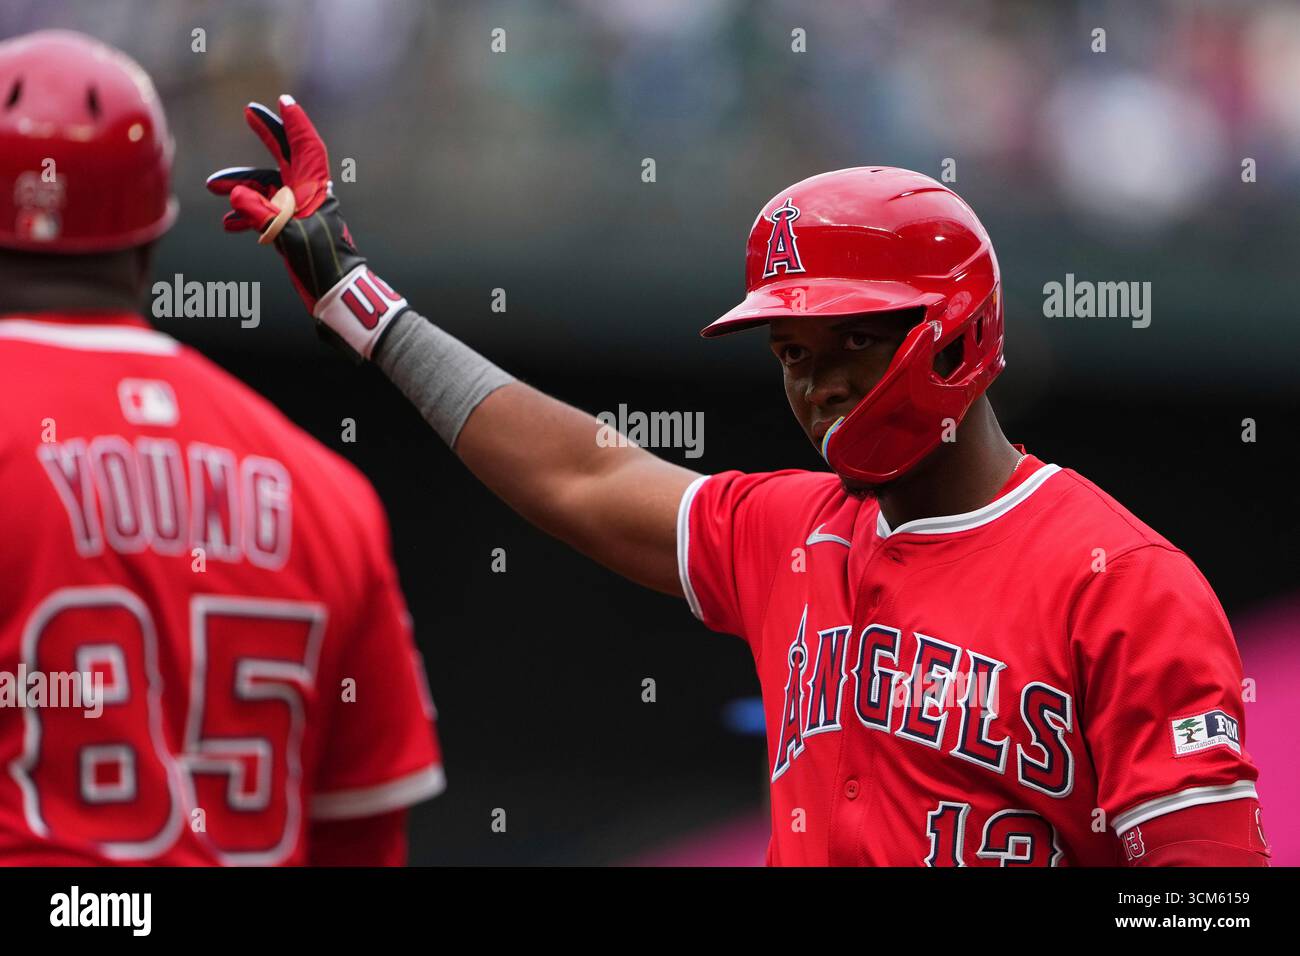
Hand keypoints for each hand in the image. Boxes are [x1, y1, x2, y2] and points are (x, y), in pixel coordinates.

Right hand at [206, 95, 407, 359]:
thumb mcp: (289, 238)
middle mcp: (308, 197)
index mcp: (314, 191)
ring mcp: (299, 214)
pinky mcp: (292, 233)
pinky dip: (246, 215)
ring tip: (213, 189)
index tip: (283, 101)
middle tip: (250, 113)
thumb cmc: (321, 266)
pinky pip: (265, 214)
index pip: (306, 148)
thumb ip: (263, 215)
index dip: (295, 124)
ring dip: (242, 187)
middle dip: (268, 136)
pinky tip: (228, 224)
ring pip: (268, 189)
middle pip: (286, 157)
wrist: (337, 297)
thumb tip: (237, 195)